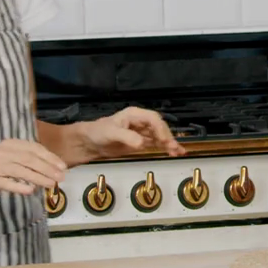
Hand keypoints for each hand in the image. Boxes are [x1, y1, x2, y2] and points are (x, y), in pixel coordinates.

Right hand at [0, 139, 67, 198]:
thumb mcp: (6, 158)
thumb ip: (24, 160)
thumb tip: (50, 167)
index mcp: (9, 144)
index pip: (34, 148)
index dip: (50, 157)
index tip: (62, 166)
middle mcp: (3, 152)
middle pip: (30, 159)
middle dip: (48, 168)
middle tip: (61, 177)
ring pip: (22, 171)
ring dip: (39, 178)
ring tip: (51, 184)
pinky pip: (8, 183)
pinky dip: (20, 187)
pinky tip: (31, 191)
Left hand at [72, 107, 187, 161]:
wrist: (89, 142)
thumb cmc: (98, 132)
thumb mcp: (111, 132)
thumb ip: (127, 137)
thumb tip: (141, 143)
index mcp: (134, 115)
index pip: (152, 119)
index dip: (160, 129)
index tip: (163, 140)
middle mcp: (140, 122)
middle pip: (159, 127)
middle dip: (167, 137)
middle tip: (172, 148)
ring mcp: (141, 133)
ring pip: (160, 136)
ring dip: (169, 143)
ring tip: (178, 151)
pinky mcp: (140, 142)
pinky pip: (156, 144)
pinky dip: (165, 148)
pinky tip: (174, 152)